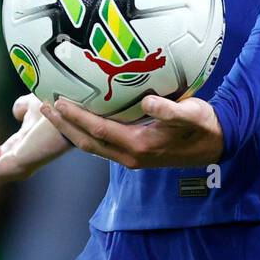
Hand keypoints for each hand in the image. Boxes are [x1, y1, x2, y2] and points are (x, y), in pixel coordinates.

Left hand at [40, 93, 223, 168]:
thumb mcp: (192, 114)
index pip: (99, 131)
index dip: (76, 117)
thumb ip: (171, 110)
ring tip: (53, 112)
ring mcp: (130, 158)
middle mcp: (130, 156)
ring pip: (91, 146)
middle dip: (63, 125)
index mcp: (139, 146)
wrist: (216, 144)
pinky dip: (85, 131)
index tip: (57, 101)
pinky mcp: (133, 154)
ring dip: (70, 130)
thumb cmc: (203, 125)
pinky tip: (80, 118)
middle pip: (87, 142)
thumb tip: (150, 101)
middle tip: (43, 106)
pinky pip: (101, 144)